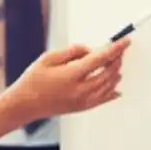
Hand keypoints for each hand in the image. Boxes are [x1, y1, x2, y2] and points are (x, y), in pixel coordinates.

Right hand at [5, 39, 129, 124]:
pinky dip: (113, 91)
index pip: (101, 59)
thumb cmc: (34, 80)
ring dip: (115, 73)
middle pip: (108, 73)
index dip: (115, 49)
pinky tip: (117, 86)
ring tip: (116, 64)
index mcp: (72, 75)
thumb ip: (72, 51)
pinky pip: (104, 99)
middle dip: (117, 60)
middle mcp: (80, 90)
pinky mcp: (83, 108)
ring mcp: (83, 101)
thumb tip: (90, 50)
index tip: (125, 41)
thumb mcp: (49, 58)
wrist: (25, 105)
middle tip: (119, 51)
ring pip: (109, 86)